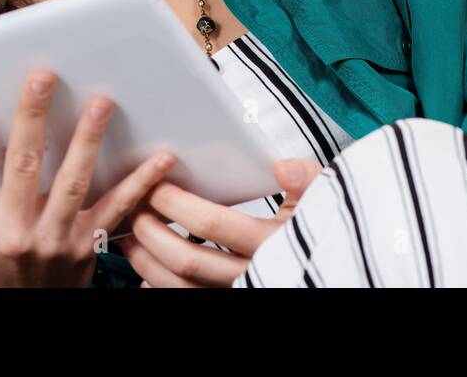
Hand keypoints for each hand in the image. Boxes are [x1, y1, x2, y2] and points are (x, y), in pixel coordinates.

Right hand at [0, 70, 174, 286]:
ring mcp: (54, 239)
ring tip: (100, 101)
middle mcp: (12, 232)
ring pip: (73, 181)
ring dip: (89, 139)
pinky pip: (117, 210)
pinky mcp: (89, 245)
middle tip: (42, 75)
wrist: (22, 323)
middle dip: (32, 117)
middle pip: (22, 164)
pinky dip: (141, 184)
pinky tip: (161, 155)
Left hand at [120, 157, 323, 286]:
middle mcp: (250, 272)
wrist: (335, 267)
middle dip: (152, 232)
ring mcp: (236, 290)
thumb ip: (306, 179)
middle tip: (136, 208)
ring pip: (180, 287)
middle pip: (187, 260)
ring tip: (131, 236)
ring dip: (147, 262)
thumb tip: (283, 166)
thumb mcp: (323, 198)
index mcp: (269, 243)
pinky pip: (185, 300)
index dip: (177, 205)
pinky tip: (146, 272)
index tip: (156, 186)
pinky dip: (159, 288)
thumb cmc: (322, 225)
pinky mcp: (229, 295)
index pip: (211, 225)